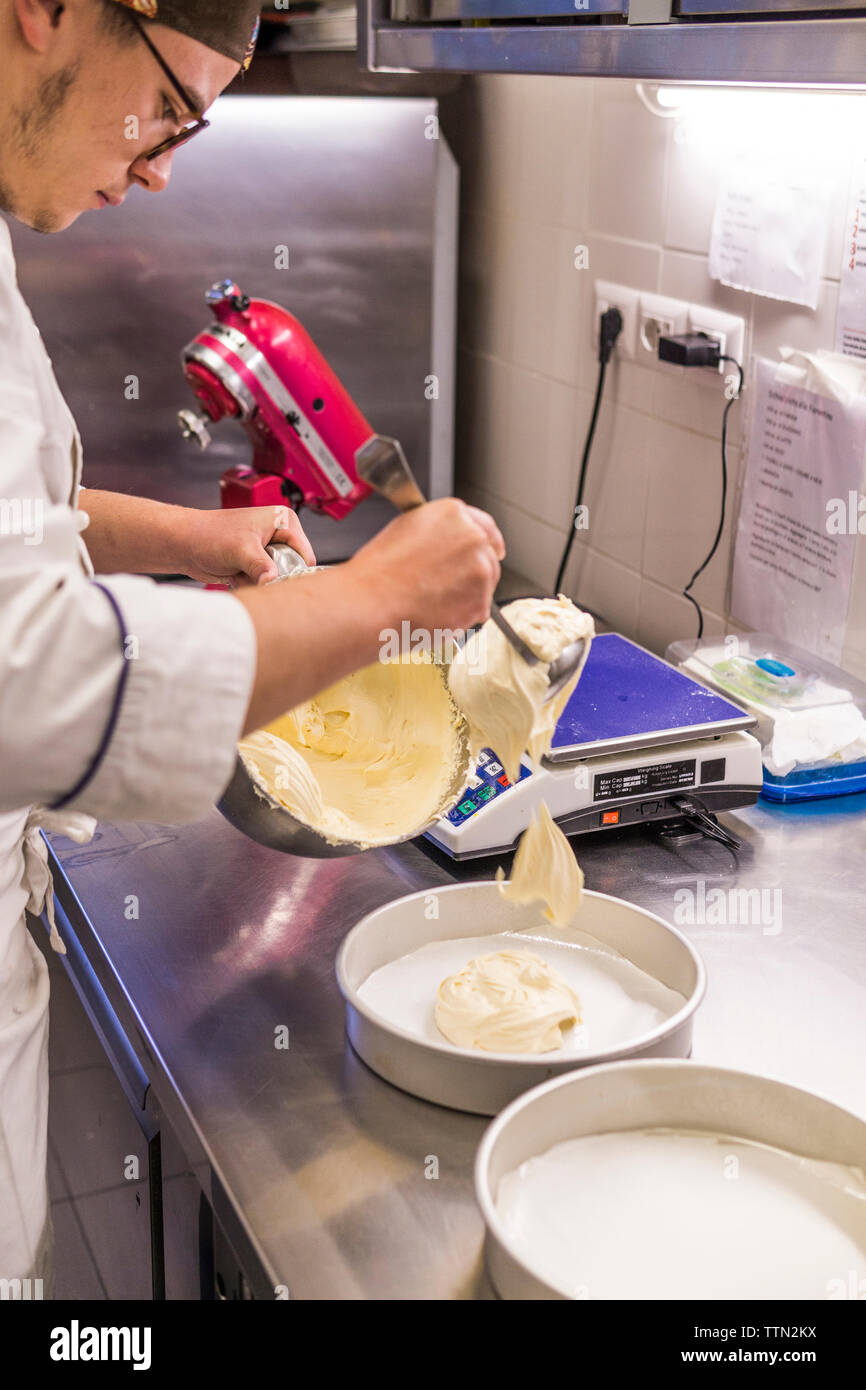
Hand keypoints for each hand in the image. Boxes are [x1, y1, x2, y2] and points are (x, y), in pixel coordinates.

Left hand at [185, 506, 315, 585]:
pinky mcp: (256, 566)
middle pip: (292, 569)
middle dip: (272, 578)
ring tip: (241, 571)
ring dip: (259, 582)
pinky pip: (263, 584)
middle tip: (254, 575)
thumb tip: (274, 582)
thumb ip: (262, 567)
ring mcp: (267, 552)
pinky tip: (236, 575)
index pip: (304, 554)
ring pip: (277, 579)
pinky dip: (250, 584)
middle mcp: (278, 536)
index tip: (277, 579)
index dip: (293, 569)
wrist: (184, 544)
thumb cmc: (209, 534)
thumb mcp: (241, 550)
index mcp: (283, 522)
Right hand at [345, 497, 504, 632]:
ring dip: (468, 594)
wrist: (370, 604)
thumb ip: (437, 531)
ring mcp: (480, 569)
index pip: (485, 525)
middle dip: (473, 573)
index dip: (488, 541)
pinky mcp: (480, 601)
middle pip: (488, 557)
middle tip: (447, 587)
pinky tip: (436, 612)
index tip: (492, 550)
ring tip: (433, 601)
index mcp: (452, 513)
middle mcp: (471, 537)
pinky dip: (463, 615)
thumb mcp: (404, 530)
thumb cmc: (377, 573)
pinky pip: (479, 610)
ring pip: (485, 585)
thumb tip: (448, 542)